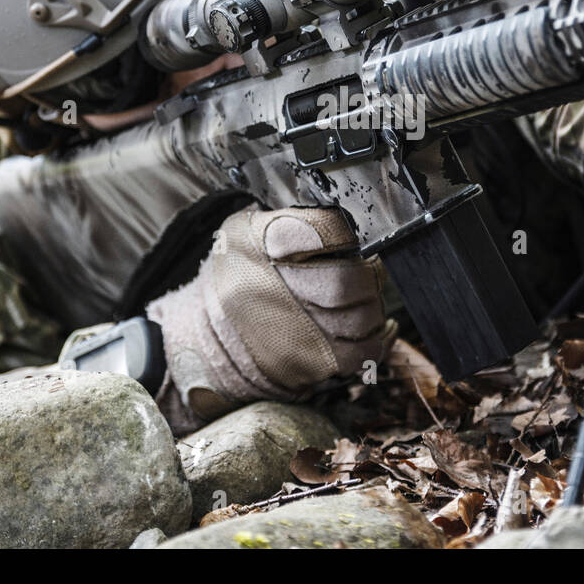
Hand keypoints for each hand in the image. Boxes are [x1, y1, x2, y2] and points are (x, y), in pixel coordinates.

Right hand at [151, 204, 389, 429]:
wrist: (202, 338)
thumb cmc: (234, 278)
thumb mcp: (244, 232)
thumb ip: (288, 219)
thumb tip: (340, 220)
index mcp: (263, 246)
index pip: (327, 230)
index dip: (346, 233)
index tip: (347, 238)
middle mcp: (279, 289)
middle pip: (350, 280)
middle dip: (368, 273)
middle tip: (366, 269)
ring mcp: (295, 331)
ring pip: (363, 317)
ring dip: (372, 304)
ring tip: (365, 297)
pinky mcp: (308, 364)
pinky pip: (364, 352)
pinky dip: (380, 338)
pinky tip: (380, 326)